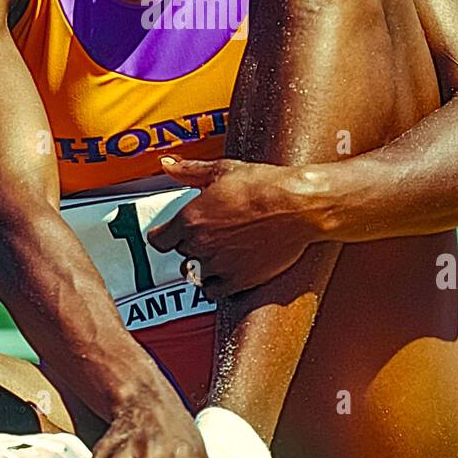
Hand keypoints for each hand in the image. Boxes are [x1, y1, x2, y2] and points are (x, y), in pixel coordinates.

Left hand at [147, 156, 314, 296]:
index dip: (164, 235)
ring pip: (194, 274)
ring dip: (202, 265)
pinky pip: (213, 292)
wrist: (299, 206)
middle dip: (189, 245)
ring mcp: (218, 265)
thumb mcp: (223, 170)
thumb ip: (189, 171)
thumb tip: (169, 165)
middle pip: (179, 255)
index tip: (169, 234)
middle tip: (206, 234)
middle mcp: (200, 244)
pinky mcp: (238, 280)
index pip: (158, 240)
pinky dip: (215, 284)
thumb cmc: (265, 186)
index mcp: (190, 218)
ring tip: (218, 251)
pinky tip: (225, 270)